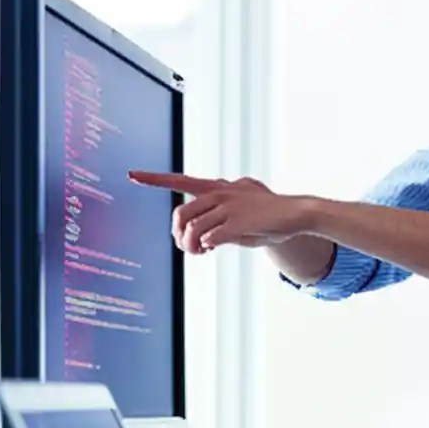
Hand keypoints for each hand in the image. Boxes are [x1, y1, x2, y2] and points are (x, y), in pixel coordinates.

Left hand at [128, 171, 310, 252]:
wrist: (297, 214)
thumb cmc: (269, 216)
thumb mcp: (241, 210)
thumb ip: (220, 217)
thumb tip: (202, 240)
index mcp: (218, 187)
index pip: (180, 180)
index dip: (154, 179)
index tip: (132, 174)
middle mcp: (220, 192)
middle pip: (181, 213)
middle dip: (178, 234)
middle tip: (187, 249)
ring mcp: (229, 206)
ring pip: (193, 229)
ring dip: (191, 245)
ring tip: (200, 252)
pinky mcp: (239, 223)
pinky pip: (211, 237)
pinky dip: (207, 245)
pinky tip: (213, 248)